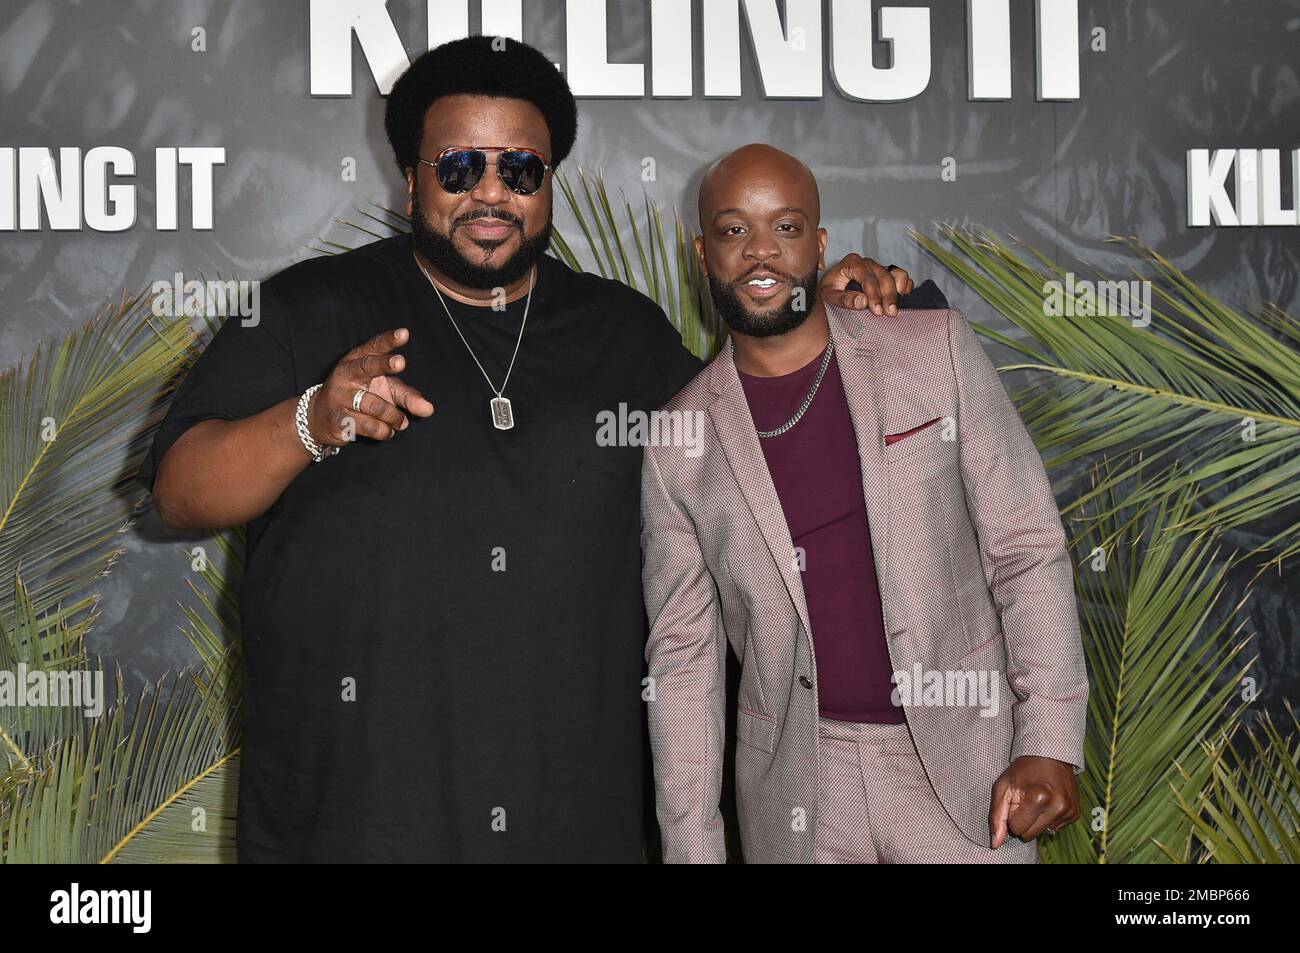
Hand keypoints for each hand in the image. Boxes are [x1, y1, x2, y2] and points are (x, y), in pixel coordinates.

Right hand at [308, 327, 434, 446]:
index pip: (375, 347)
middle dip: (385, 364)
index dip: (389, 341)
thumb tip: (429, 410)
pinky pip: (371, 426)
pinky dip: (384, 431)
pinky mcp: (339, 418)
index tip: (404, 333)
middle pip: (368, 366)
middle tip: (401, 362)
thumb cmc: (359, 397)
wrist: (319, 418)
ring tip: (399, 422)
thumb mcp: (383, 390)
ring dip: (395, 417)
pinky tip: (386, 431)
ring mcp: (340, 396)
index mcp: (358, 360)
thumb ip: (407, 396)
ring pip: (377, 405)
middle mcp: (347, 374)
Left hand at [819, 255, 914, 315]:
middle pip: (884, 276)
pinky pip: (901, 276)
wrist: (830, 287)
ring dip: (898, 291)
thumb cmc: (828, 291)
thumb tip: (863, 302)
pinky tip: (900, 300)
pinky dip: (904, 287)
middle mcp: (867, 262)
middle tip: (889, 313)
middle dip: (888, 295)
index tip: (877, 311)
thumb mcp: (828, 296)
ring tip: (894, 308)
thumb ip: (843, 299)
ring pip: (896, 273)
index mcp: (851, 263)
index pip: (867, 277)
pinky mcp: (886, 273)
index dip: (874, 294)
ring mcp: (878, 266)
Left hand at [989, 756, 1079, 847]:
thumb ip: (997, 816)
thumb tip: (996, 844)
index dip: (1012, 815)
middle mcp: (1058, 806)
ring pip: (1043, 833)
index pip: (1017, 829)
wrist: (1050, 754)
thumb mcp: (1003, 787)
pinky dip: (1048, 818)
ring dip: (1036, 819)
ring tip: (1037, 798)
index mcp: (1039, 798)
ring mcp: (1069, 810)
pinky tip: (1048, 801)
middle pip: (1030, 835)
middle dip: (1024, 820)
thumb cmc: (1023, 770)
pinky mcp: (1075, 813)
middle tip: (1026, 800)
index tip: (1016, 799)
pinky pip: (1055, 828)